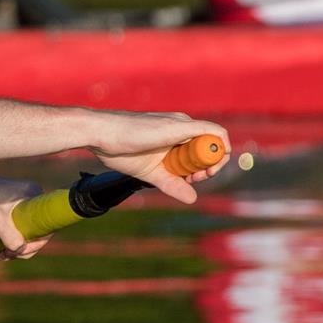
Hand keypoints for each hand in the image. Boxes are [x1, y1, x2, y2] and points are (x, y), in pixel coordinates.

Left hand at [0, 169, 47, 258]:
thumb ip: (10, 236)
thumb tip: (20, 250)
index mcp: (32, 193)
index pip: (47, 223)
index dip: (38, 241)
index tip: (21, 251)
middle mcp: (28, 196)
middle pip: (38, 229)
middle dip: (25, 247)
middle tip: (8, 255)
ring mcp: (16, 203)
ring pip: (26, 231)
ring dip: (17, 246)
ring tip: (2, 254)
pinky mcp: (5, 209)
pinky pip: (15, 229)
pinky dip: (10, 241)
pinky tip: (1, 250)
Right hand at [90, 114, 231, 204]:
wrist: (102, 134)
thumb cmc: (120, 150)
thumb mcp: (151, 173)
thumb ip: (172, 184)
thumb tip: (192, 199)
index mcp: (175, 135)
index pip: (202, 149)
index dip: (205, 167)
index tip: (192, 180)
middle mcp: (182, 126)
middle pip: (213, 144)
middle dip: (212, 166)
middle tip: (196, 179)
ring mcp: (183, 124)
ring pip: (216, 139)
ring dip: (215, 160)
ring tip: (197, 175)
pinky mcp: (181, 126)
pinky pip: (214, 132)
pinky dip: (220, 148)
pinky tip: (211, 164)